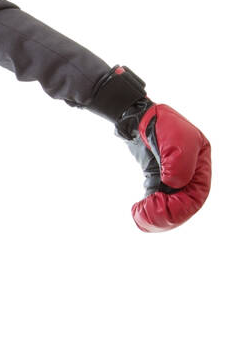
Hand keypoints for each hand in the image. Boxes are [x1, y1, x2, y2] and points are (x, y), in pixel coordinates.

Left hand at [125, 104, 210, 231]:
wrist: (138, 119)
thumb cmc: (161, 124)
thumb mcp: (176, 138)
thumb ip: (179, 161)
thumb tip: (173, 185)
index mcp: (201, 166)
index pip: (197, 196)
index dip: (181, 206)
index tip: (158, 202)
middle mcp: (190, 177)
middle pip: (184, 207)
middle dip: (166, 215)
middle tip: (145, 214)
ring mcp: (174, 182)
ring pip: (170, 210)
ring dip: (156, 218)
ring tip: (138, 215)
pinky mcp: (158, 184)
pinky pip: (158, 205)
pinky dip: (148, 213)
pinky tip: (136, 213)